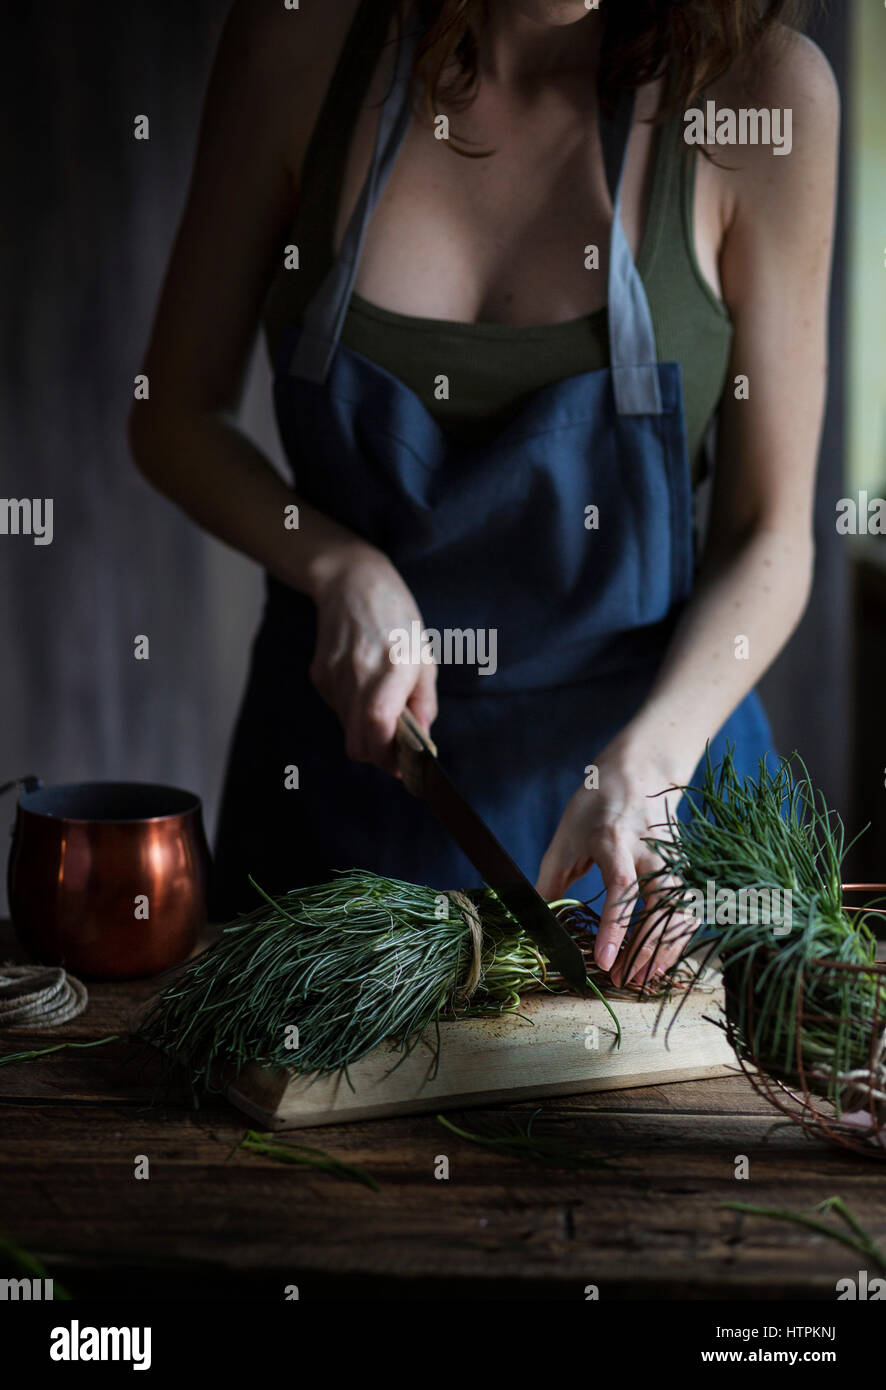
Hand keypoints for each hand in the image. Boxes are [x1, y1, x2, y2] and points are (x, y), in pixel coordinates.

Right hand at [308, 542, 436, 773]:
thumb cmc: (397, 619)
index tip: (404, 766)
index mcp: (393, 665)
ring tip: (382, 706)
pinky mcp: (319, 676)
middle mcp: (359, 673)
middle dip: (379, 755)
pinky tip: (363, 686)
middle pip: (358, 742)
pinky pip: (338, 711)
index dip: (389, 755)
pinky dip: (353, 712)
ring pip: (347, 731)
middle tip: (396, 749)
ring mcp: (334, 675)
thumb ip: (423, 703)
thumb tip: (422, 740)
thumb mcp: (424, 656)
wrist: (352, 584)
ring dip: (366, 733)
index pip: (379, 725)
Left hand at [536, 734, 695, 986]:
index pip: (621, 887)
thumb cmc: (596, 804)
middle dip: (649, 947)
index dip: (615, 927)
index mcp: (616, 839)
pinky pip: (688, 910)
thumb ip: (551, 879)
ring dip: (666, 949)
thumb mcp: (565, 836)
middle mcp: (651, 851)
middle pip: (664, 904)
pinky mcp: (686, 869)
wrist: (641, 772)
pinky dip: (677, 938)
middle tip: (628, 980)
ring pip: (683, 911)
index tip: (605, 960)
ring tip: (643, 978)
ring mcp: (675, 860)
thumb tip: (536, 921)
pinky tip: (659, 958)